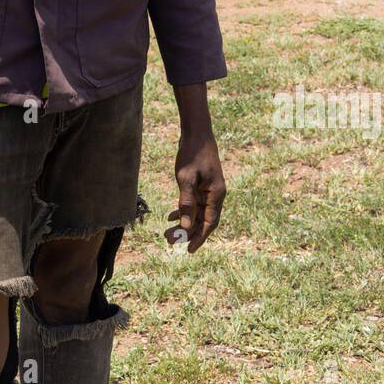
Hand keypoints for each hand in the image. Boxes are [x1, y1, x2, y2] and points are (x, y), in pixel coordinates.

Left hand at [166, 82, 226, 253]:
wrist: (197, 133)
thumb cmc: (192, 154)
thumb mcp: (186, 178)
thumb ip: (186, 202)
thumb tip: (186, 226)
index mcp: (216, 195)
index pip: (209, 223)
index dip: (199, 238)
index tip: (189, 250)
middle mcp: (215, 195)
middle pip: (203, 220)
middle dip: (187, 232)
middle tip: (169, 240)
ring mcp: (209, 189)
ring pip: (197, 213)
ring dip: (184, 223)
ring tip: (167, 232)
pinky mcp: (202, 184)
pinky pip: (194, 203)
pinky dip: (184, 211)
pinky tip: (171, 216)